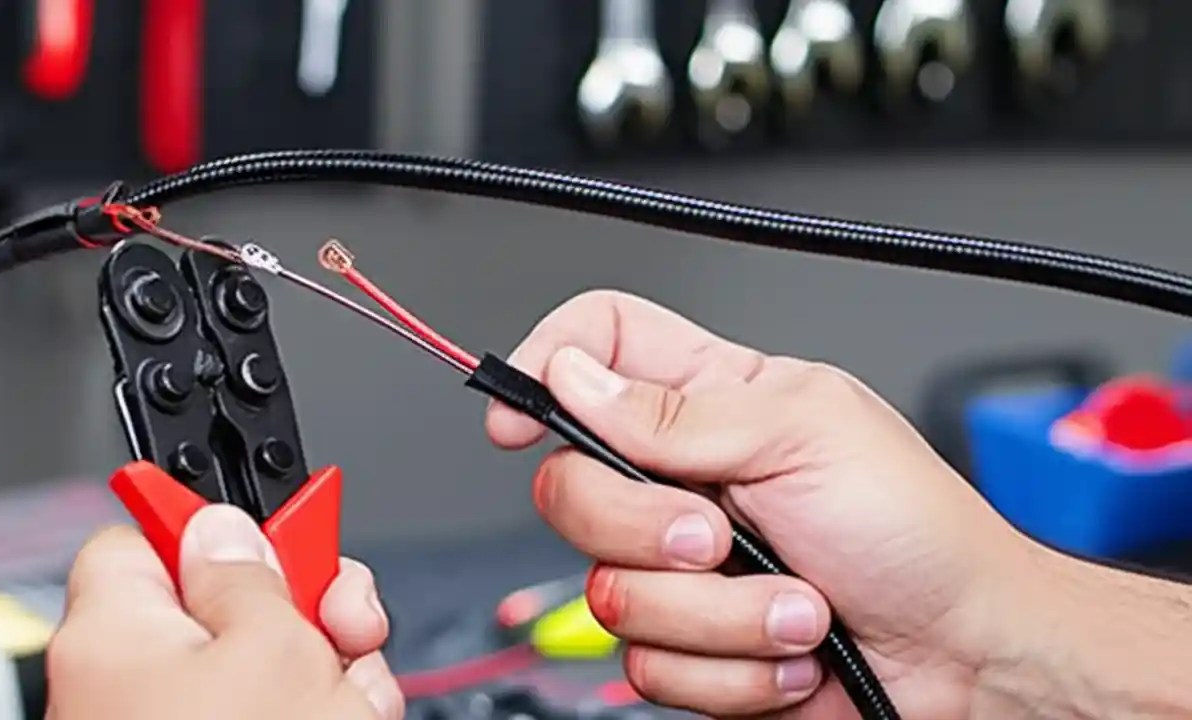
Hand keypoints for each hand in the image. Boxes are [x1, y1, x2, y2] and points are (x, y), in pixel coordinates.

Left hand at [46, 504, 404, 719]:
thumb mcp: (275, 643)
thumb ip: (253, 569)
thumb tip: (224, 525)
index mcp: (116, 632)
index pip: (146, 537)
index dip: (218, 525)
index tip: (276, 527)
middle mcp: (134, 683)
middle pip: (229, 600)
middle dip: (306, 606)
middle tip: (342, 621)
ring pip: (271, 660)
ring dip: (332, 668)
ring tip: (353, 698)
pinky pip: (277, 711)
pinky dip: (322, 711)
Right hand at [485, 290, 1046, 718]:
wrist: (962, 657)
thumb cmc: (916, 532)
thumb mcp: (806, 436)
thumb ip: (678, 409)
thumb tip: (576, 375)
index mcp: (710, 401)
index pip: (598, 346)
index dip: (546, 365)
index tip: (521, 419)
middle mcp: (681, 480)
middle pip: (568, 483)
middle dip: (646, 528)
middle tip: (722, 531)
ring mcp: (680, 567)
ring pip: (609, 589)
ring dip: (718, 612)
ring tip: (796, 599)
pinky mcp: (690, 644)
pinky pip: (650, 665)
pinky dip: (731, 667)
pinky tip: (786, 648)